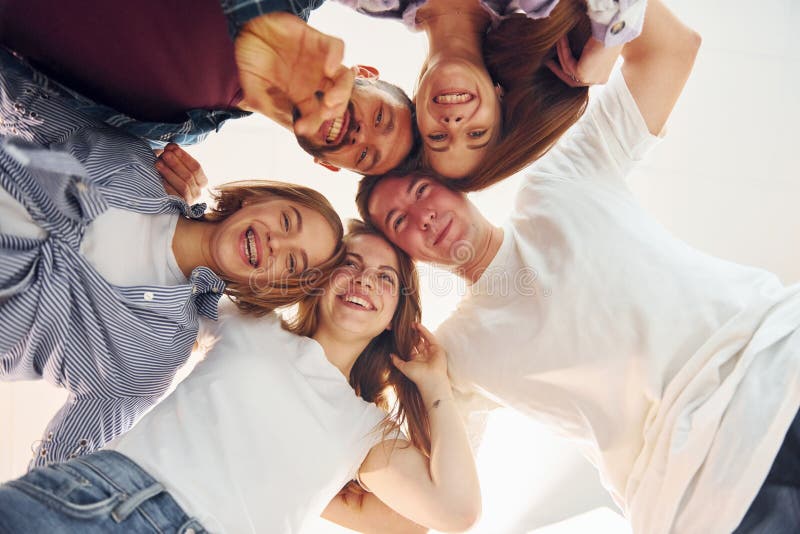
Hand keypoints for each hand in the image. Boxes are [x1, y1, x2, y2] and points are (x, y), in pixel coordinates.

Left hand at [155, 143, 207, 203]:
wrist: (158, 193)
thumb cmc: (168, 175)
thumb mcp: (174, 165)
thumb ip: (175, 156)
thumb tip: (171, 146)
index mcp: (201, 181)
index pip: (196, 167)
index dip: (184, 156)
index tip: (171, 147)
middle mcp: (198, 192)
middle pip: (189, 176)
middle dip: (176, 163)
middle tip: (165, 154)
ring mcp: (190, 200)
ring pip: (183, 185)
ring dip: (170, 172)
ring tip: (158, 163)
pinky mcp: (180, 207)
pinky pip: (175, 195)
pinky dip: (166, 184)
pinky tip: (158, 176)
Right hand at [235, 12, 353, 134]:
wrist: (246, 27)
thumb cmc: (250, 58)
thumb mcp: (253, 87)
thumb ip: (266, 105)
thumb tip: (285, 124)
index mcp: (301, 94)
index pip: (316, 114)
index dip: (312, 124)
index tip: (301, 128)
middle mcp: (314, 80)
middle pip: (336, 100)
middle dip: (334, 110)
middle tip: (324, 112)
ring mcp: (319, 61)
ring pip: (343, 78)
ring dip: (342, 91)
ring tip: (330, 100)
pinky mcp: (318, 40)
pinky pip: (337, 48)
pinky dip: (337, 58)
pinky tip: (329, 69)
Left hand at [391, 323, 450, 398]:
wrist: (430, 379)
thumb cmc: (417, 375)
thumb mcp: (404, 367)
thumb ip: (396, 361)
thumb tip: (390, 355)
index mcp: (416, 360)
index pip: (411, 347)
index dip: (406, 341)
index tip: (400, 333)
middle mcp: (424, 355)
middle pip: (418, 342)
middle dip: (412, 335)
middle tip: (406, 327)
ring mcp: (431, 351)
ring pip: (424, 338)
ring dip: (418, 331)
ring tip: (412, 324)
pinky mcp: (437, 348)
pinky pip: (430, 338)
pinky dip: (424, 331)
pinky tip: (418, 325)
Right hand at [545, 35, 622, 87]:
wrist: (613, 34)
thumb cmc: (609, 38)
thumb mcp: (597, 52)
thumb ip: (587, 59)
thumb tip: (571, 58)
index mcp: (602, 77)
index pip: (580, 79)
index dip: (568, 71)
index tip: (558, 63)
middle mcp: (597, 81)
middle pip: (572, 79)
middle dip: (558, 70)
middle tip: (548, 62)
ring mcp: (590, 80)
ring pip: (568, 69)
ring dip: (560, 54)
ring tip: (556, 42)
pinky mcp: (583, 75)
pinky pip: (568, 63)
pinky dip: (563, 50)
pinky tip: (561, 39)